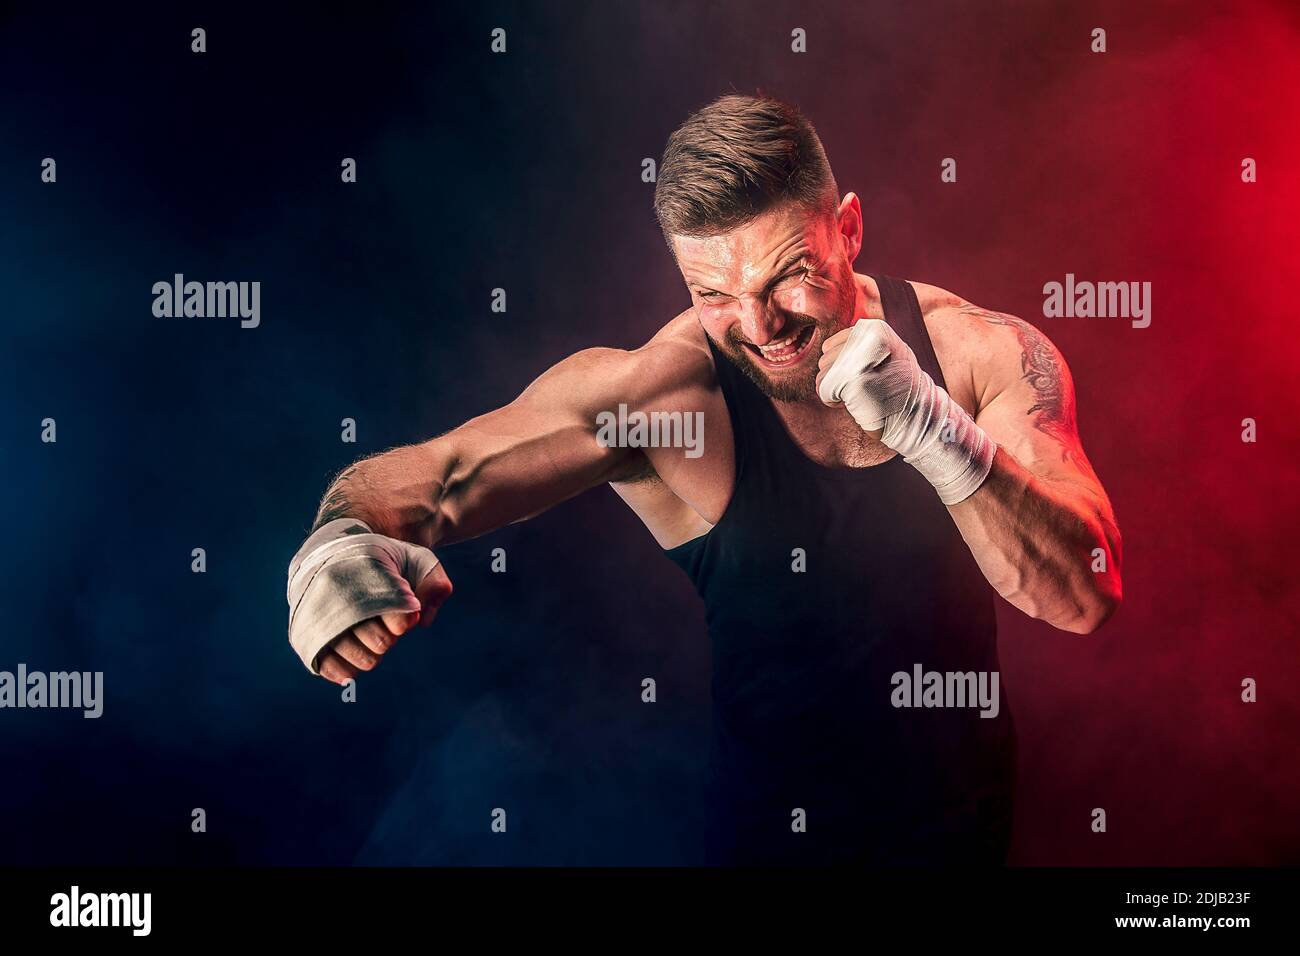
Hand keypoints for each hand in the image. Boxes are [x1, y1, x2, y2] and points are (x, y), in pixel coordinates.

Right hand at [316, 560, 453, 685]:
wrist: (330, 549)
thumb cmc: (380, 560)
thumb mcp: (414, 558)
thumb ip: (434, 583)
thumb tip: (422, 621)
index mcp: (369, 573)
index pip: (398, 617)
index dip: (405, 620)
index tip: (405, 613)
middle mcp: (340, 594)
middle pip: (381, 642)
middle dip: (389, 638)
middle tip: (381, 624)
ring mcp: (321, 615)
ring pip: (357, 656)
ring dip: (370, 655)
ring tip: (366, 638)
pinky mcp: (306, 632)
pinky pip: (327, 665)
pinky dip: (344, 670)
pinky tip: (352, 662)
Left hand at [815, 318, 920, 438]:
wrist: (918, 412)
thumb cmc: (899, 386)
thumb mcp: (888, 351)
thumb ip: (861, 344)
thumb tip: (827, 347)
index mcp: (873, 329)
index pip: (829, 346)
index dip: (837, 365)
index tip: (857, 375)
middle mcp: (865, 338)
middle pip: (824, 361)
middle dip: (833, 379)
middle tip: (857, 389)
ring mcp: (859, 359)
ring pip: (822, 376)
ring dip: (833, 391)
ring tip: (858, 395)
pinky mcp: (854, 381)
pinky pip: (824, 391)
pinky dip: (832, 401)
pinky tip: (853, 404)